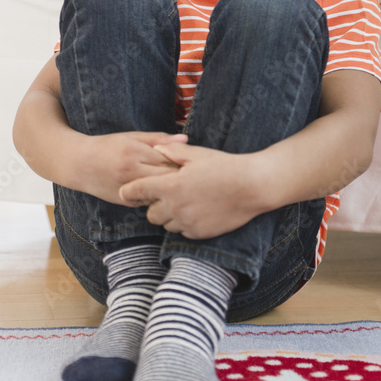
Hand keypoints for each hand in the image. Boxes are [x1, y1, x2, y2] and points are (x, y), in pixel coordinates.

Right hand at [68, 132, 186, 204]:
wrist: (78, 165)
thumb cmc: (106, 147)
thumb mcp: (131, 137)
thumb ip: (158, 139)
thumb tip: (186, 138)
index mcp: (133, 154)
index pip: (168, 159)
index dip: (183, 160)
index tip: (192, 159)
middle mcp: (130, 174)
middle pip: (167, 179)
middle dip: (181, 177)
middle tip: (192, 173)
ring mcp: (128, 191)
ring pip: (161, 193)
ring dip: (172, 189)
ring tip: (181, 183)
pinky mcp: (127, 203)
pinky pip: (151, 201)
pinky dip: (159, 196)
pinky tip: (165, 192)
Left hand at [118, 144, 266, 238]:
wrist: (253, 186)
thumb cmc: (224, 166)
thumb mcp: (196, 154)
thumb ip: (172, 151)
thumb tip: (155, 147)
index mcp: (171, 186)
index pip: (137, 191)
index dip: (130, 190)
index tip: (127, 190)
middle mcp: (176, 207)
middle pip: (150, 214)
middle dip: (154, 205)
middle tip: (166, 195)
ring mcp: (188, 222)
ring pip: (165, 224)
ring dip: (169, 215)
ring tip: (184, 202)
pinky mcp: (199, 233)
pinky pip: (182, 231)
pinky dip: (184, 223)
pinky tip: (196, 211)